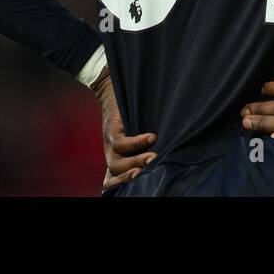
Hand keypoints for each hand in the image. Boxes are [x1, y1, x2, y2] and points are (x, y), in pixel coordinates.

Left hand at [91, 67, 157, 189]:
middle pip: (115, 172)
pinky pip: (120, 142)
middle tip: (147, 173)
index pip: (113, 177)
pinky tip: (151, 138)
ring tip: (153, 157)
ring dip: (135, 162)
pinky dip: (136, 143)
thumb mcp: (134, 130)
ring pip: (116, 162)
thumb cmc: (130, 112)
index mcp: (117, 156)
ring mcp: (109, 142)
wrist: (112, 89)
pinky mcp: (110, 129)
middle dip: (130, 176)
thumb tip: (165, 152)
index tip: (139, 182)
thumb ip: (142, 145)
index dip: (120, 183)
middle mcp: (111, 152)